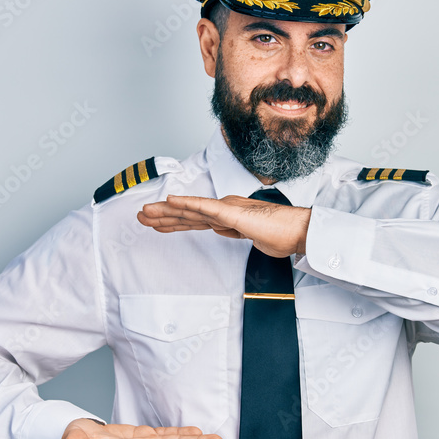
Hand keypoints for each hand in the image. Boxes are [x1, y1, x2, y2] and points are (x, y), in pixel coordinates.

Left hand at [137, 195, 310, 257]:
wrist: (299, 232)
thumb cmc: (281, 234)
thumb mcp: (251, 238)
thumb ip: (235, 232)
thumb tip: (221, 230)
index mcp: (227, 217)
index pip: (194, 220)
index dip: (172, 221)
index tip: (155, 224)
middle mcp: (223, 210)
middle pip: (187, 214)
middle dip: (162, 216)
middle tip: (140, 217)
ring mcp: (227, 210)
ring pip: (190, 210)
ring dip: (166, 211)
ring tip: (145, 212)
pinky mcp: (232, 213)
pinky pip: (205, 207)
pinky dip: (187, 203)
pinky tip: (171, 200)